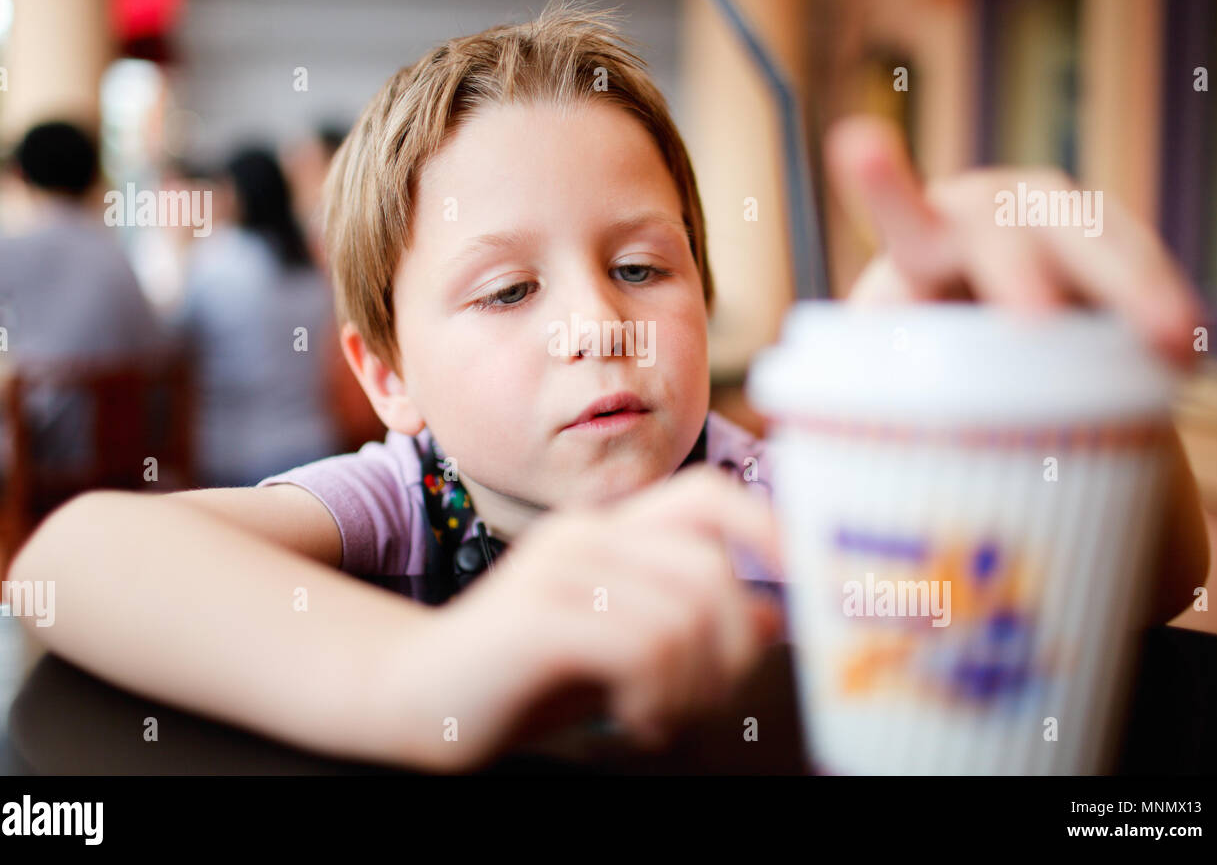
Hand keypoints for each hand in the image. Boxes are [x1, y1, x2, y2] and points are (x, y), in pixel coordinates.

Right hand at [408, 465, 783, 771]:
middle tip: (703, 700)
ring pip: (687, 614)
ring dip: (694, 686)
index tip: (804, 580)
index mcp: (607, 530)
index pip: (706, 495)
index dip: (768, 526)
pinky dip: (658, 698)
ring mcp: (559, 569)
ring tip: (660, 716)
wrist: (412, 694)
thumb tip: (771, 616)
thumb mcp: (619, 647)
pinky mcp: (539, 615)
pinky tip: (633, 721)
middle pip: (712, 570)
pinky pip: (644, 646)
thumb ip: (685, 624)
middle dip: (733, 650)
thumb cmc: (523, 675)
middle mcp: (587, 534)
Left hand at [824, 115, 1205, 368]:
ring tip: (1166, 341)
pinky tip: (1180, 352)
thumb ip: (876, 375)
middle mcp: (988, 210)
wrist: (998, 321)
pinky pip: (1143, 269)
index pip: (897, 210)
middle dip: (1022, 275)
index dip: (880, 181)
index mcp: (921, 235)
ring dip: (1131, 290)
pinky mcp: (1112, 241)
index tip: (856, 145)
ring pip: (1093, 242)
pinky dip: (1160, 307)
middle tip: (1033, 321)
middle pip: (1006, 234)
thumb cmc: (931, 346)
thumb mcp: (893, 359)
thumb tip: (858, 416)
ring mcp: (1058, 216)